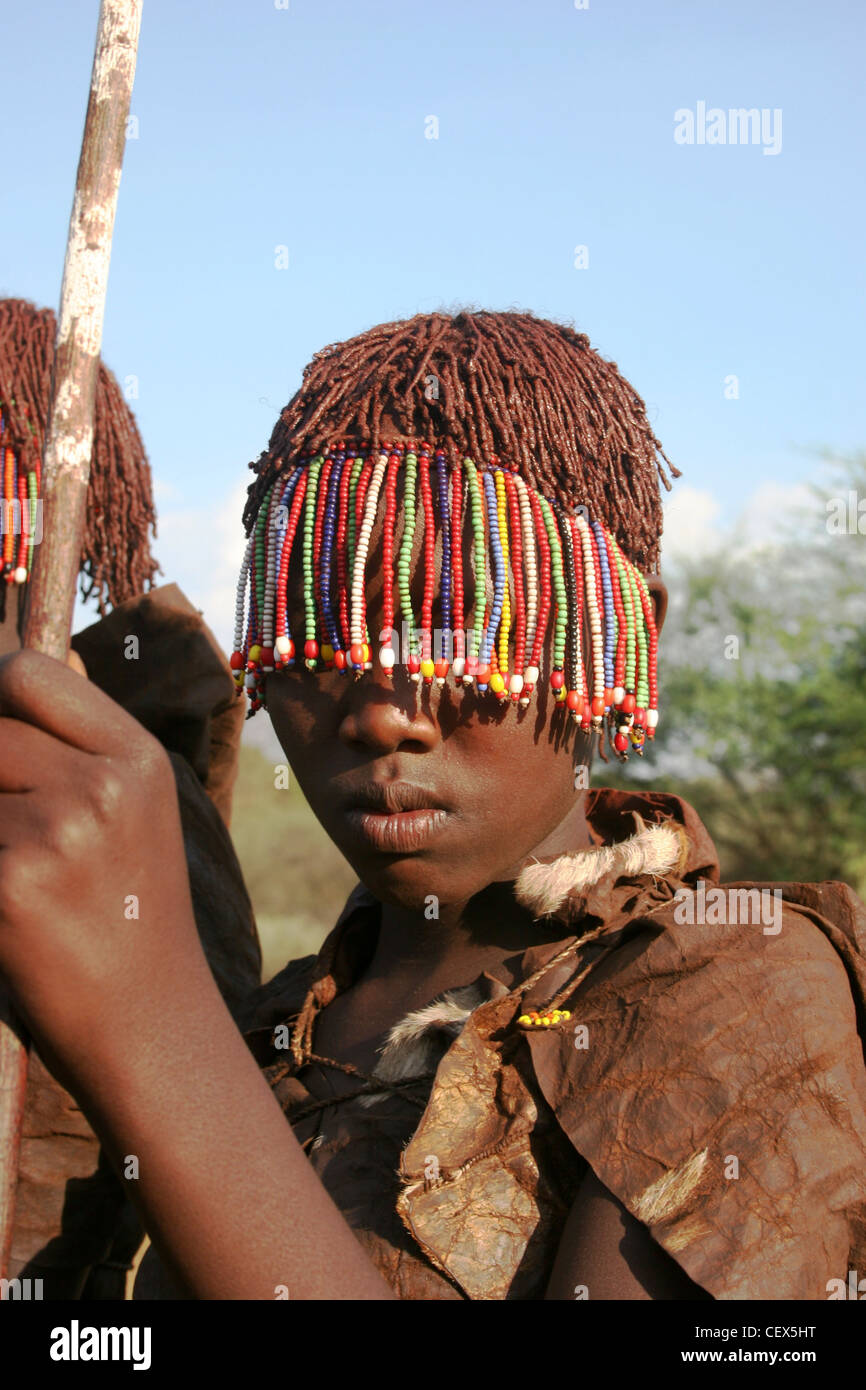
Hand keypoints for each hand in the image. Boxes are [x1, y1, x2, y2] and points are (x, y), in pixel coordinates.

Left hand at [0, 648, 201, 1095]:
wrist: (149, 1024)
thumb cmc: (132, 914)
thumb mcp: (134, 811)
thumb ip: (75, 743)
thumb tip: (6, 674)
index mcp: (138, 756)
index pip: (28, 671)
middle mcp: (102, 785)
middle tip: (15, 827)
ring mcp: (56, 835)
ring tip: (24, 874)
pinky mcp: (9, 886)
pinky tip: (9, 910)